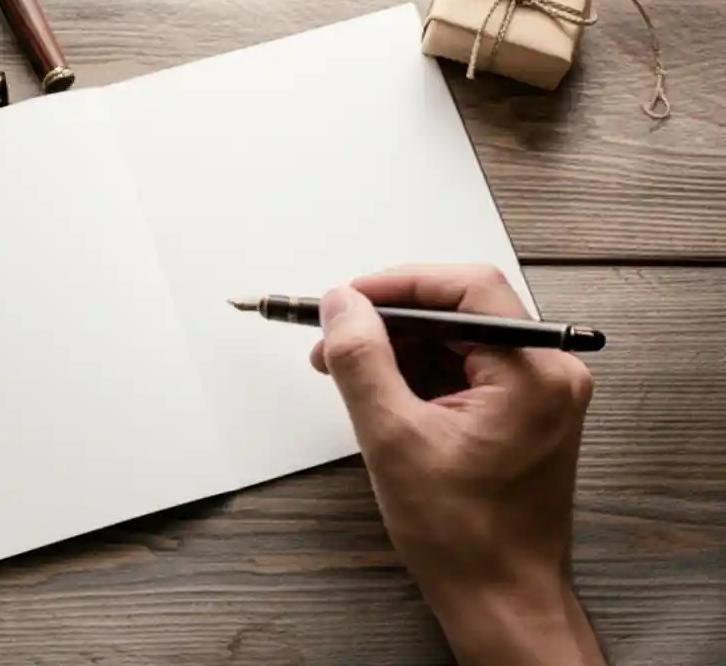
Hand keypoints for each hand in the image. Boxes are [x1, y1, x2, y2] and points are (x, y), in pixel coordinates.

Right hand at [309, 265, 601, 665]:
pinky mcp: (523, 412)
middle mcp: (550, 373)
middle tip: (334, 338)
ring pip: (458, 340)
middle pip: (460, 312)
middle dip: (390, 323)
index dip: (398, 284)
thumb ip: (362, 361)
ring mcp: (540, 394)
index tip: (347, 299)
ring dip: (399, 349)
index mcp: (534, 373)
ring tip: (346, 372)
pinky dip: (419, 375)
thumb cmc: (463, 537)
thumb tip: (341, 305)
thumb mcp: (393, 439)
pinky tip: (380, 394)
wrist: (500, 598)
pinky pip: (465, 370)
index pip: (467, 289)